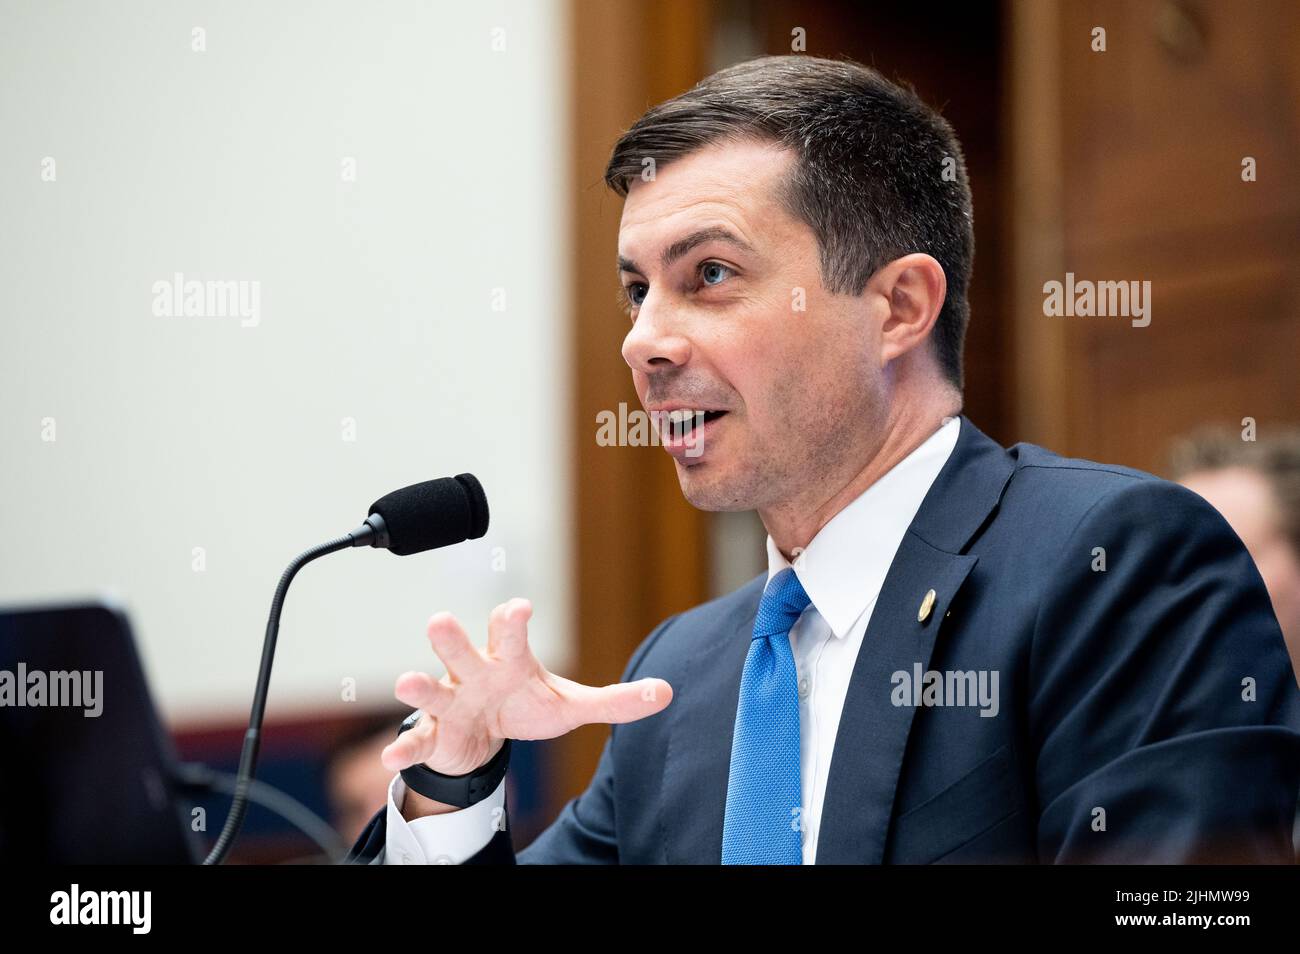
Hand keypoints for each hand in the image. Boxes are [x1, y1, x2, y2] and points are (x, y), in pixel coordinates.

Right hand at [382, 597, 672, 780]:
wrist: (483, 736)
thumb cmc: (523, 705)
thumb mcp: (569, 705)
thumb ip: (615, 700)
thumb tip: (666, 692)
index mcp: (509, 659)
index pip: (509, 633)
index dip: (511, 620)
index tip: (517, 608)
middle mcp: (474, 672)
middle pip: (462, 651)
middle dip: (451, 638)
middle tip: (438, 621)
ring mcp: (451, 702)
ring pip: (433, 690)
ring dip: (419, 686)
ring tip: (407, 683)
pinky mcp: (435, 734)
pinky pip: (418, 739)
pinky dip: (406, 747)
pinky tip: (396, 755)